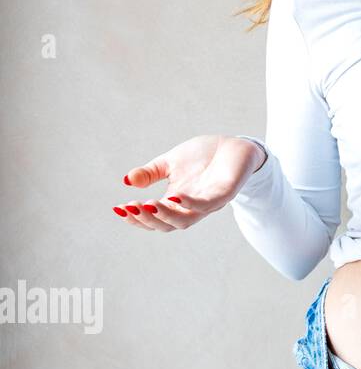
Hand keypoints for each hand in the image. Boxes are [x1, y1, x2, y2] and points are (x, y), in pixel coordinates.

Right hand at [113, 135, 265, 231]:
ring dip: (165, 214)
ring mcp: (209, 202)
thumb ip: (151, 173)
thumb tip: (127, 180)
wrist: (234, 144)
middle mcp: (192, 207)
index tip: (118, 209)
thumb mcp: (170, 162)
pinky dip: (190, 203)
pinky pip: (208, 204)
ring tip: (148, 204)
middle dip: (147, 218)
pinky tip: (175, 196)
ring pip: (186, 220)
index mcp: (177, 202)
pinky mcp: (225, 193)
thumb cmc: (203, 155)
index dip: (137, 218)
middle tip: (130, 207)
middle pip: (168, 224)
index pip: (155, 218)